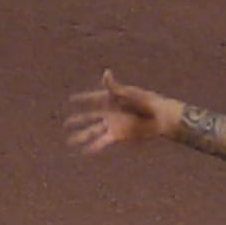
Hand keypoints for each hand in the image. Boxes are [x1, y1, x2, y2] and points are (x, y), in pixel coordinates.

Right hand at [64, 69, 184, 154]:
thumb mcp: (128, 93)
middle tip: (65, 124)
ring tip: (70, 141)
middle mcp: (110, 112)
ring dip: (82, 136)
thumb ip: (114, 86)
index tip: (72, 100)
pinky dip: (94, 147)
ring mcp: (113, 124)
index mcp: (111, 99)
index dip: (83, 99)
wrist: (159, 117)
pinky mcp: (118, 135)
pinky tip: (85, 152)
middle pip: (90, 117)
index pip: (93, 98)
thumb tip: (105, 73)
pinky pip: (102, 141)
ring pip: (93, 131)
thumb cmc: (146, 101)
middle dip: (78, 120)